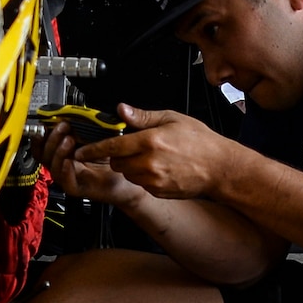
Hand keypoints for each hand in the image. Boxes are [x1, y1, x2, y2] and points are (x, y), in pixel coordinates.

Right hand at [35, 122, 145, 205]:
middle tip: (63, 126)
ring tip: (69, 140)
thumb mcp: (100, 134)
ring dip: (57, 151)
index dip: (43, 131)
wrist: (130, 176)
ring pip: (51, 165)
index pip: (44, 141)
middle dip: (50, 137)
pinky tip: (69, 160)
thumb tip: (74, 112)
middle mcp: (63, 161)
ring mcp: (68, 175)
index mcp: (65, 148)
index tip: (48, 120)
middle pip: (42, 152)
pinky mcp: (76, 188)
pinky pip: (64, 179)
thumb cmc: (116, 156)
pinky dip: (64, 169)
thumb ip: (87, 123)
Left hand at [73, 105, 239, 200]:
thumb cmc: (201, 143)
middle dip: (119, 154)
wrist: (220, 168)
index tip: (81, 150)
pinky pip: (141, 184)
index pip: (112, 145)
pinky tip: (160, 168)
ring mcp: (153, 180)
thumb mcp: (172, 119)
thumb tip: (123, 110)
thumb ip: (143, 116)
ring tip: (151, 157)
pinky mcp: (158, 191)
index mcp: (150, 141)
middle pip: (117, 162)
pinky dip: (144, 177)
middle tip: (134, 147)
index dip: (93, 149)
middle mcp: (149, 163)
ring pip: (127, 174)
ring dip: (131, 167)